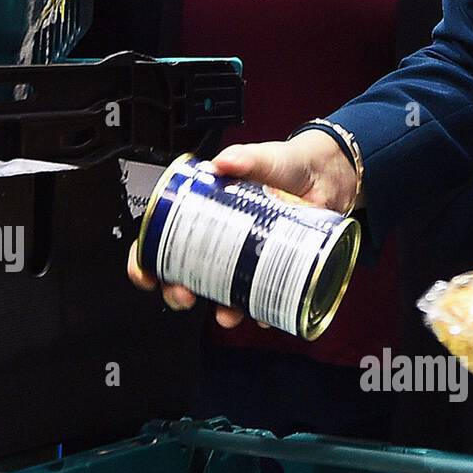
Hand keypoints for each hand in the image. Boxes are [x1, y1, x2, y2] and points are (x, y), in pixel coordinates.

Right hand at [127, 130, 360, 327]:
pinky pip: (264, 298)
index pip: (163, 239)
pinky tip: (263, 315)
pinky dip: (262, 311)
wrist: (328, 177)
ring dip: (220, 310)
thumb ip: (244, 157)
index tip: (145, 273)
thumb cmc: (288, 165)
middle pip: (186, 274)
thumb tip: (223, 163)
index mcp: (206, 212)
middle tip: (183, 294)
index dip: (146, 260)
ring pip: (222, 293)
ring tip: (225, 314)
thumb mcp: (263, 157)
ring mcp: (247, 258)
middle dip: (178, 292)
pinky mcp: (275, 270)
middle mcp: (222, 240)